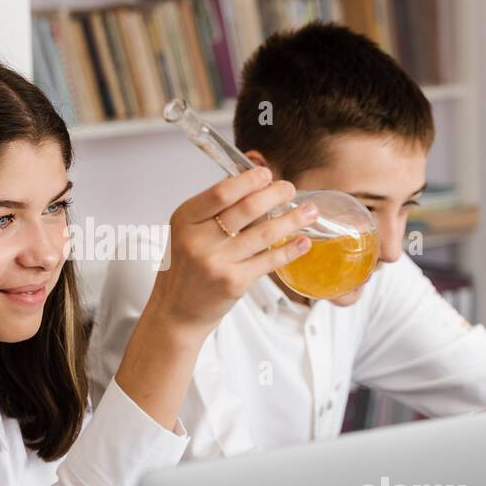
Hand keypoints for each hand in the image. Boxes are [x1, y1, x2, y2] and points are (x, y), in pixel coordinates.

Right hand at [142, 166, 315, 337]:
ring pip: (263, 233)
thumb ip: (214, 210)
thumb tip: (253, 184)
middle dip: (275, 194)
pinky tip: (302, 242)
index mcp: (185, 219)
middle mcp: (197, 239)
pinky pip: (269, 260)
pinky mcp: (233, 282)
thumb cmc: (186, 268)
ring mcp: (216, 262)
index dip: (249, 180)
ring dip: (292, 219)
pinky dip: (290, 249)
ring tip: (309, 212)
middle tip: (290, 189)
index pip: (222, 192)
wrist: (176, 311)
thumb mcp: (188, 232)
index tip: (266, 174)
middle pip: (247, 208)